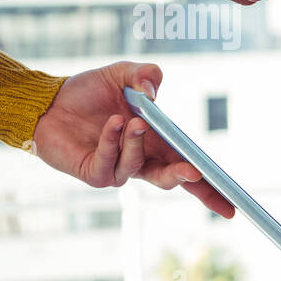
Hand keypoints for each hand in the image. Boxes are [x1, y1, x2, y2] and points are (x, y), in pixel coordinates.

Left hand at [31, 62, 235, 216]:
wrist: (48, 101)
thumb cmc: (88, 92)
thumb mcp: (122, 74)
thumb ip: (143, 73)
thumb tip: (152, 89)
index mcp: (156, 144)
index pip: (190, 169)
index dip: (212, 189)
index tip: (233, 207)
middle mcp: (140, 161)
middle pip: (171, 181)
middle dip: (186, 179)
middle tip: (195, 172)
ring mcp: (117, 170)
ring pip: (138, 167)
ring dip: (137, 143)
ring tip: (133, 120)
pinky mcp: (94, 173)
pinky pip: (110, 162)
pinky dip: (113, 141)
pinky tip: (112, 122)